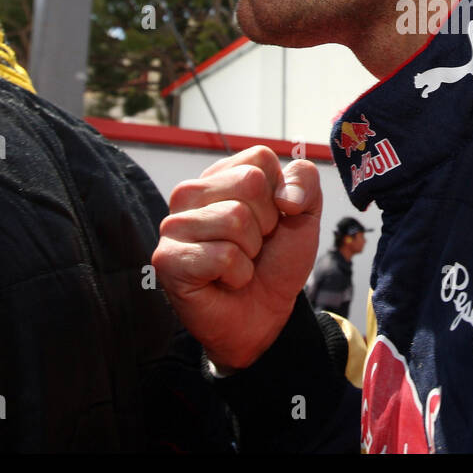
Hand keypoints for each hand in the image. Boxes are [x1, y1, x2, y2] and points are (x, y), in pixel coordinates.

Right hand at [152, 146, 320, 368]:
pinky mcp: (166, 259)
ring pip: (235, 218)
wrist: (265, 315)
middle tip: (253, 246)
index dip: (279, 194)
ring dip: (250, 252)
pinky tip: (224, 281)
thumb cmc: (276, 261)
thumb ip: (305, 181)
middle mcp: (191, 193)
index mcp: (221, 175)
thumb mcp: (305, 214)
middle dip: (267, 223)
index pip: (260, 158)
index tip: (272, 219)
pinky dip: (237, 274)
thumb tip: (285, 195)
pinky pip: (222, 256)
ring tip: (238, 263)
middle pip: (249, 183)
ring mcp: (174, 225)